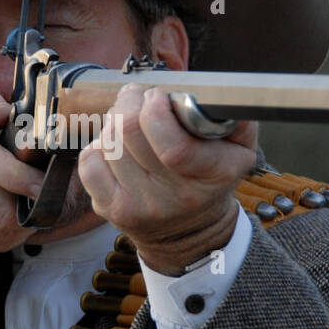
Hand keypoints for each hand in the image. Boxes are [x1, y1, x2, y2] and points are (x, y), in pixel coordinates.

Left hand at [77, 84, 257, 275]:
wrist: (189, 232)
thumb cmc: (210, 178)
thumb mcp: (239, 149)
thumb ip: (233, 118)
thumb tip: (208, 96)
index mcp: (211, 175)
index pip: (173, 146)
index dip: (156, 111)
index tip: (159, 96)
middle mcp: (173, 196)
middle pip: (129, 131)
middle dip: (130, 103)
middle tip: (140, 100)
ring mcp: (138, 205)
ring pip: (108, 142)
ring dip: (115, 122)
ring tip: (131, 124)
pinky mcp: (110, 208)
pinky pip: (89, 161)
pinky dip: (99, 146)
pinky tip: (116, 149)